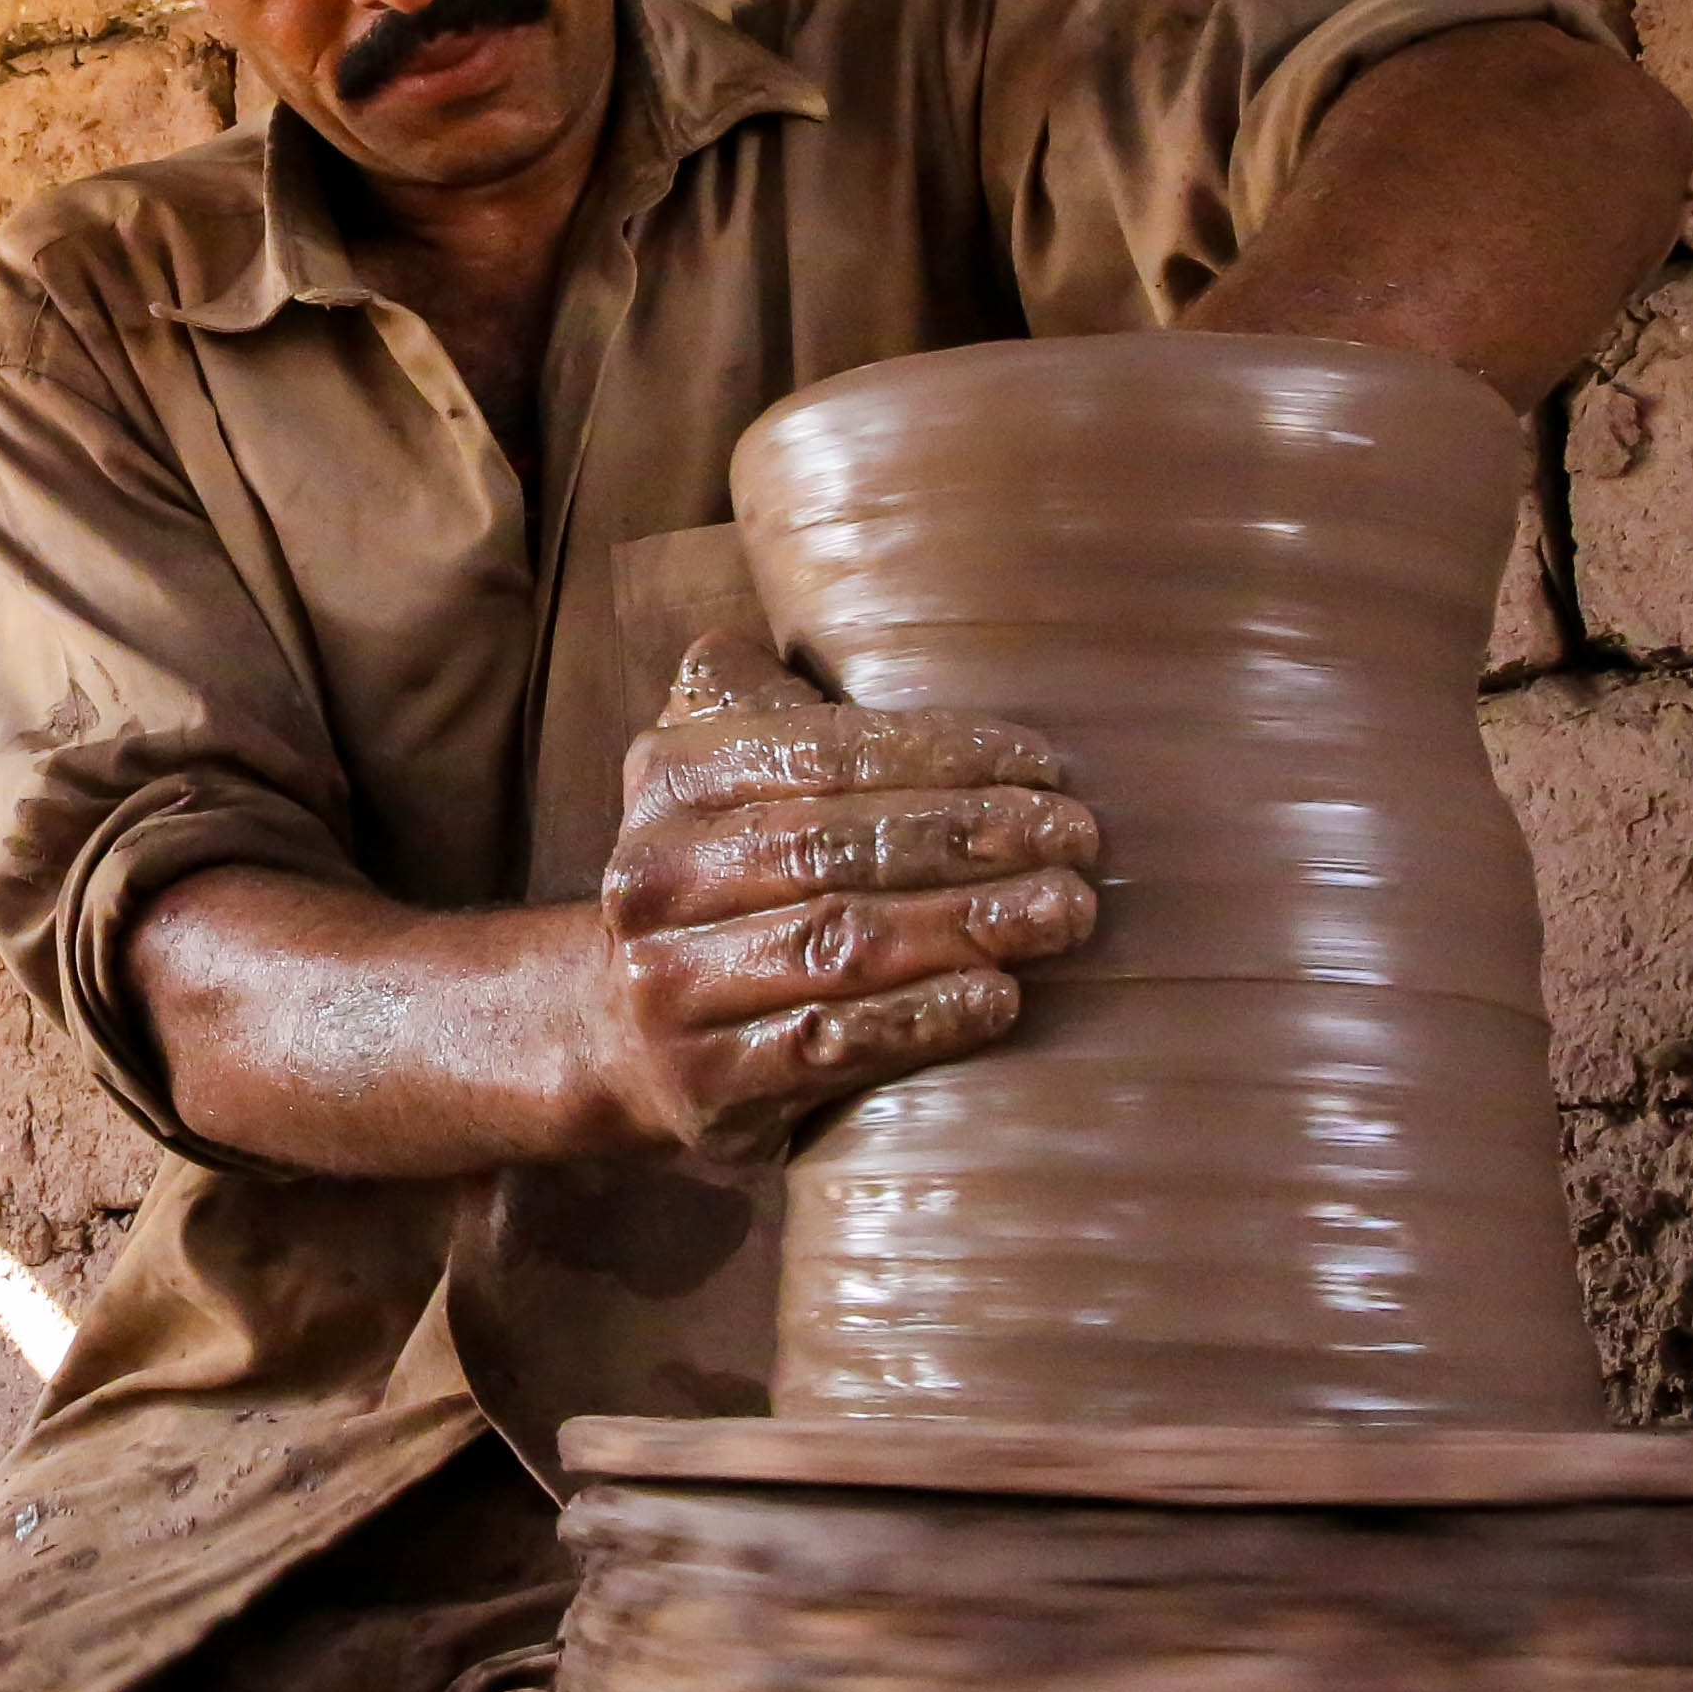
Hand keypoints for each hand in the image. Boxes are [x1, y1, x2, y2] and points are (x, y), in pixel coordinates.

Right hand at [587, 630, 1098, 1160]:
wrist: (615, 1034)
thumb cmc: (715, 880)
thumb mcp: (709, 769)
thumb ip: (760, 697)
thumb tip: (845, 609)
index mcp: (669, 782)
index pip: (822, 754)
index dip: (943, 754)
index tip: (1044, 764)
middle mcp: (654, 880)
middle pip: (838, 847)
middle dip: (973, 837)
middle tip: (1077, 839)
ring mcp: (673, 988)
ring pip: (840, 944)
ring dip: (968, 925)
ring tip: (1064, 913)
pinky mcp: (710, 1082)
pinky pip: (833, 1044)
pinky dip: (923, 1020)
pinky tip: (999, 997)